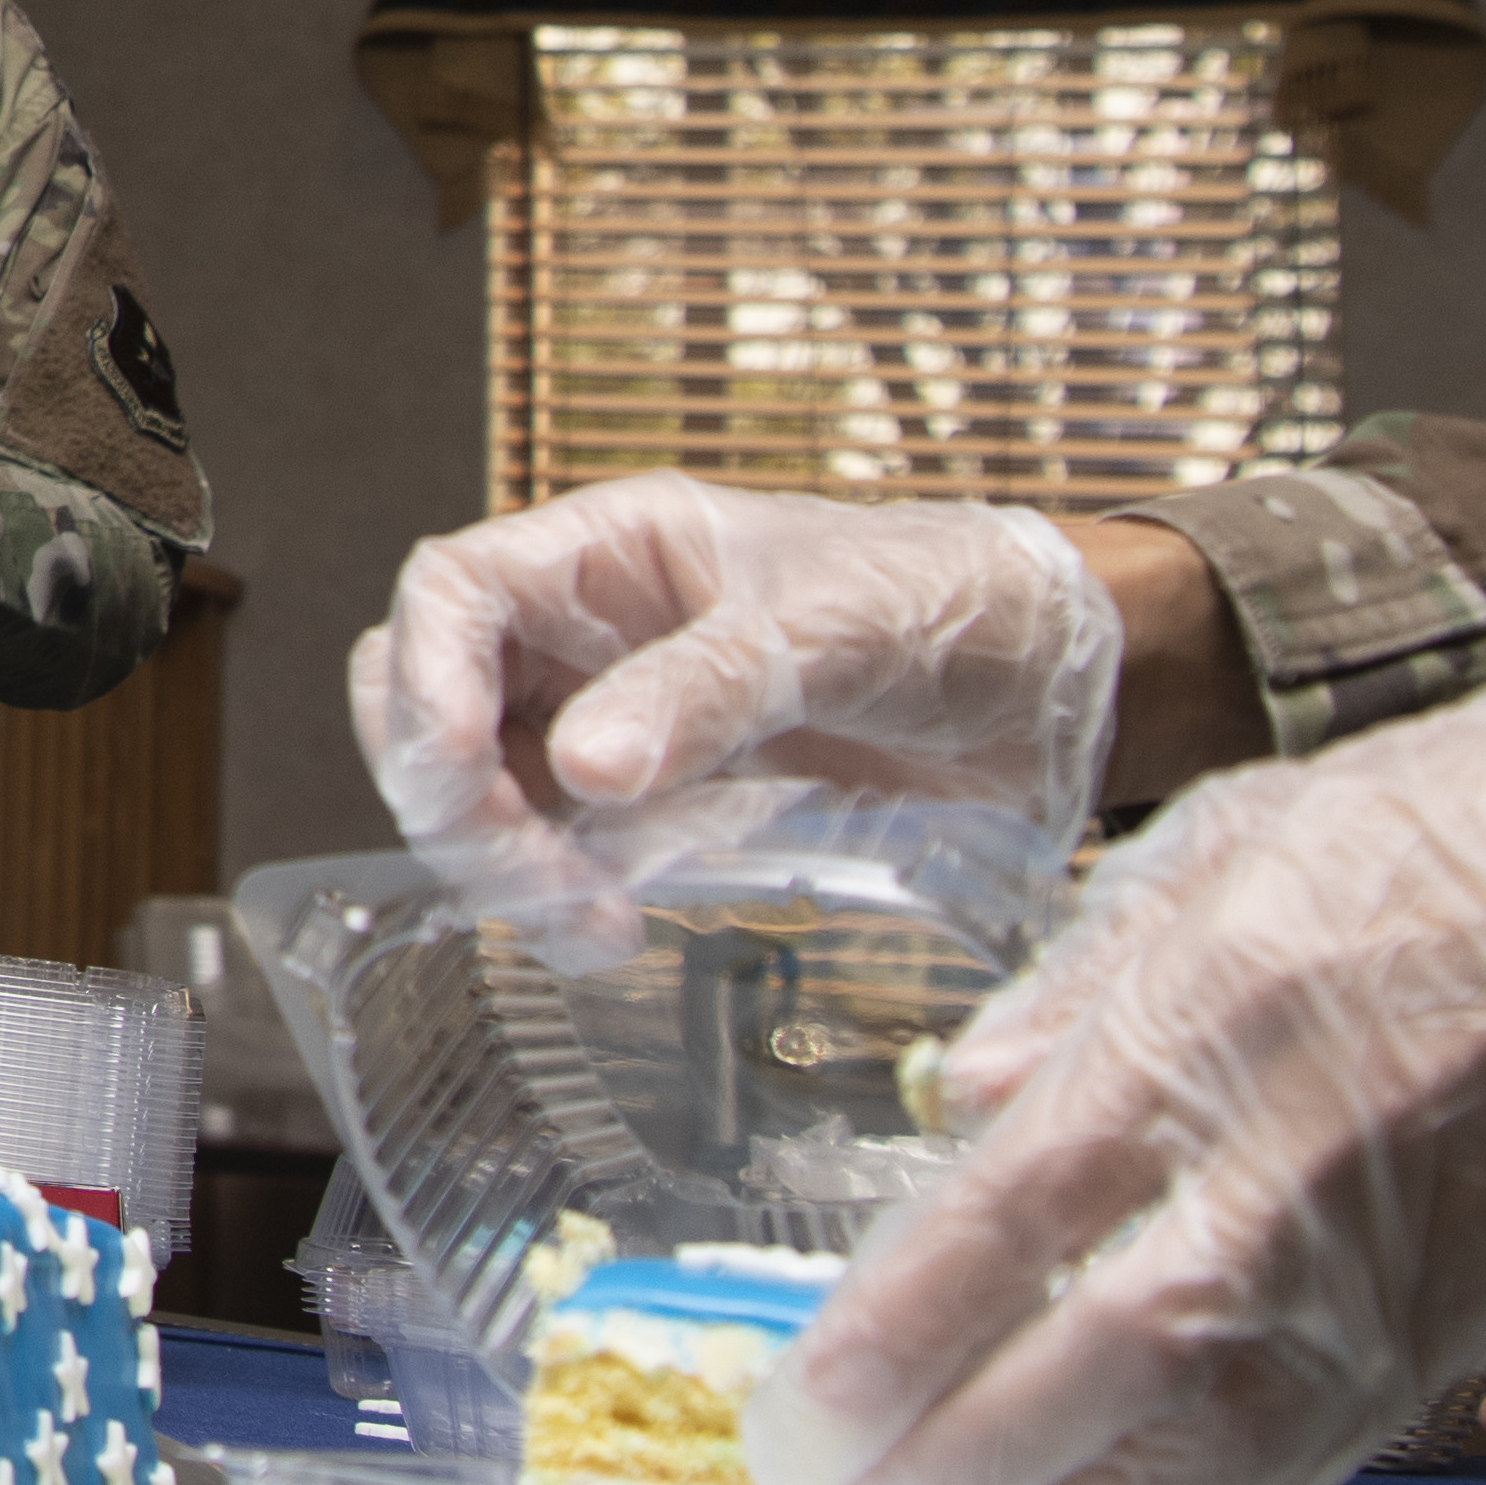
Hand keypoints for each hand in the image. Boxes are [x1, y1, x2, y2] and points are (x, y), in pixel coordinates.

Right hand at [347, 475, 1126, 932]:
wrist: (1057, 688)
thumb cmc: (951, 603)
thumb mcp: (833, 628)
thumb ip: (708, 689)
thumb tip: (581, 766)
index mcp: (611, 553)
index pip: (451, 596)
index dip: (428, 679)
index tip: (466, 772)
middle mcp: (588, 636)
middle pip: (432, 701)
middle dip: (451, 795)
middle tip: (531, 875)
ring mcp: (612, 724)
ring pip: (479, 791)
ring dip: (501, 866)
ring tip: (594, 923)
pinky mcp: (653, 810)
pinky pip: (553, 853)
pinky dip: (553, 902)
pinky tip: (612, 931)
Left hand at [756, 670, 1485, 1484]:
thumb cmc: (1477, 836)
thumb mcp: (1236, 846)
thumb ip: (1087, 983)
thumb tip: (969, 1091)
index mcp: (1213, 1031)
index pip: (1012, 1221)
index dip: (895, 1340)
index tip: (806, 1412)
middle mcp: (1297, 1176)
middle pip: (1098, 1372)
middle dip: (958, 1472)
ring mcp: (1397, 1273)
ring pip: (1209, 1454)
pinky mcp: (1476, 1330)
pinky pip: (1312, 1459)